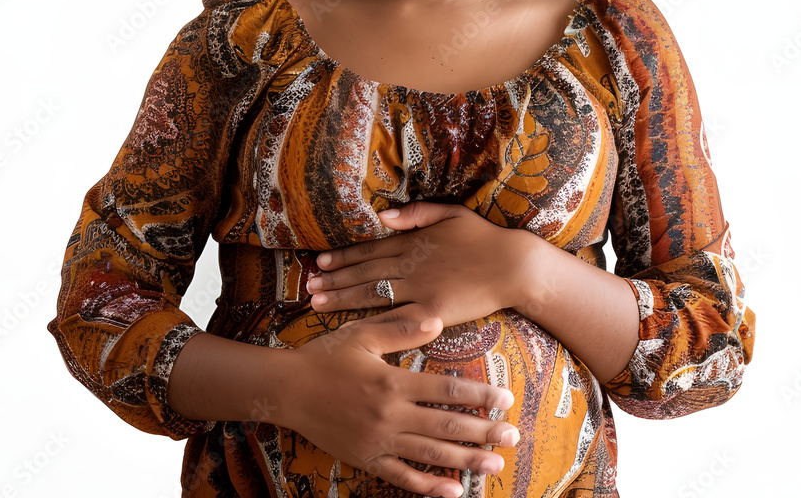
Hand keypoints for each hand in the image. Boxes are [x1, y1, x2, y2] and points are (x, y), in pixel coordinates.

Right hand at [286, 307, 519, 497]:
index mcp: (392, 382)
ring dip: (466, 460)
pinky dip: (429, 487)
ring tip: (495, 463)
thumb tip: (438, 320)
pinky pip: (402, 478)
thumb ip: (401, 328)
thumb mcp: (362, 333)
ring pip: (431, 455)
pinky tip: (453, 491)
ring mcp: (378, 442)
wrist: (287, 390)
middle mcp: (389, 416)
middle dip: (484, 431)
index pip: (446, 391)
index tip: (505, 398)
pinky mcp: (366, 460)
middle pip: (446, 426)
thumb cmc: (325, 356)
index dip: (479, 395)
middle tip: (514, 435)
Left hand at [306, 201, 538, 327]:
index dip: (343, 257)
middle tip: (308, 286)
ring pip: (372, 293)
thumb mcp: (451, 214)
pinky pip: (396, 317)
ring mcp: (419, 289)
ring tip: (318, 302)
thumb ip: (416, 214)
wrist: (512, 266)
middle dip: (334, 279)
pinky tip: (353, 326)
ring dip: (342, 298)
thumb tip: (382, 216)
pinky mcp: (430, 312)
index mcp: (413, 242)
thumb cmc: (484, 238)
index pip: (369, 250)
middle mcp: (410, 265)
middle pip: (363, 272)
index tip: (320, 261)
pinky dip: (372, 321)